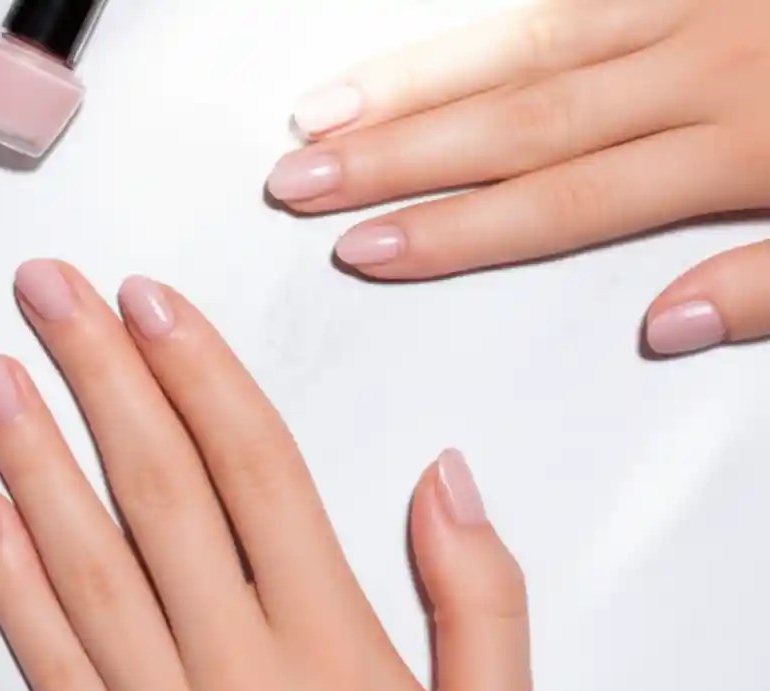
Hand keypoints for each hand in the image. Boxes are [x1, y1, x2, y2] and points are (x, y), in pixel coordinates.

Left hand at [0, 260, 537, 690]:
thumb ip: (480, 602)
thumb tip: (448, 481)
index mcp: (333, 649)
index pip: (255, 471)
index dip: (197, 373)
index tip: (151, 303)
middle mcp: (239, 673)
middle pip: (160, 491)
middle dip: (100, 377)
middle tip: (51, 294)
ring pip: (88, 565)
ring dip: (32, 460)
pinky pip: (49, 668)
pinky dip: (9, 585)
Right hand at [267, 0, 769, 356]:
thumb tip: (660, 324)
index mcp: (751, 141)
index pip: (566, 197)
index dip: (456, 227)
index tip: (367, 247)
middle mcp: (707, 59)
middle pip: (522, 117)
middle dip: (398, 152)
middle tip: (301, 180)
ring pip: (533, 38)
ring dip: (421, 76)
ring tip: (327, 107)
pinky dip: (496, 11)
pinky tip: (434, 35)